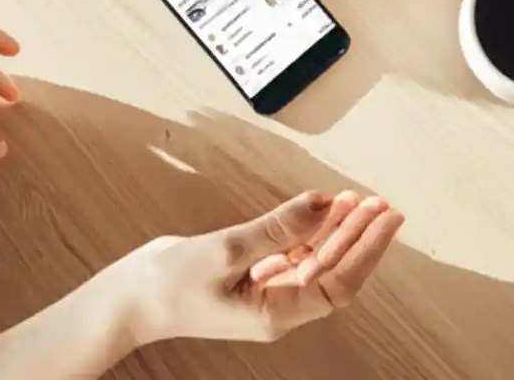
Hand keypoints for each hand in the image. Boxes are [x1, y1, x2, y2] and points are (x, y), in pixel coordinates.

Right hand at [108, 191, 404, 343]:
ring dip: (337, 230)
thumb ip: (279, 227)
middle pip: (333, 271)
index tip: (386, 218)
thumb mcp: (226, 249)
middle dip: (359, 235)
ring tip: (357, 199)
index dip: (367, 249)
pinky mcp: (252, 277)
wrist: (127, 300)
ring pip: (315, 261)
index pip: (339, 283)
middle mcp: (278, 307)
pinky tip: (323, 209)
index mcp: (275, 314)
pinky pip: (293, 255)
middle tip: (381, 202)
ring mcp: (266, 293)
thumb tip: (323, 203)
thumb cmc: (167, 285)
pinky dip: (310, 232)